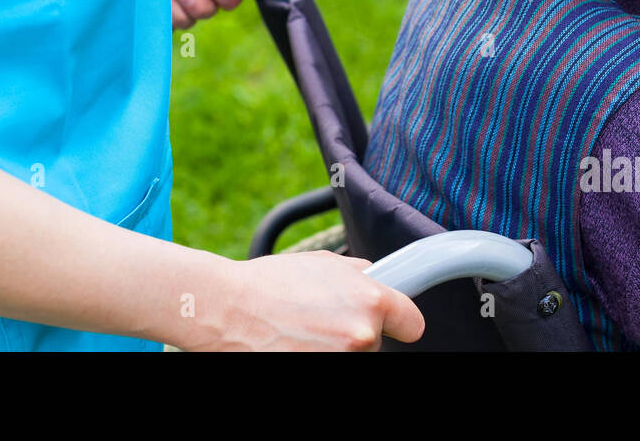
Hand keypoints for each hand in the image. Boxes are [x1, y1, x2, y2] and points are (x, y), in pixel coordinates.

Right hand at [185, 250, 424, 350]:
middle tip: (321, 322)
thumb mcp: (321, 263)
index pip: (412, 323)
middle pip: (375, 343)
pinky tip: (295, 347)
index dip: (399, 321)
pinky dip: (318, 358)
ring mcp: (342, 363)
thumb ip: (357, 273)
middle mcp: (362, 336)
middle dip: (354, 333)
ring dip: (335, 350)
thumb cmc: (268, 284)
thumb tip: (376, 276)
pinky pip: (332, 367)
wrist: (227, 310)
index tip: (392, 323)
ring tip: (302, 335)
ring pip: (353, 357)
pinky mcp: (322, 377)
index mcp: (370, 302)